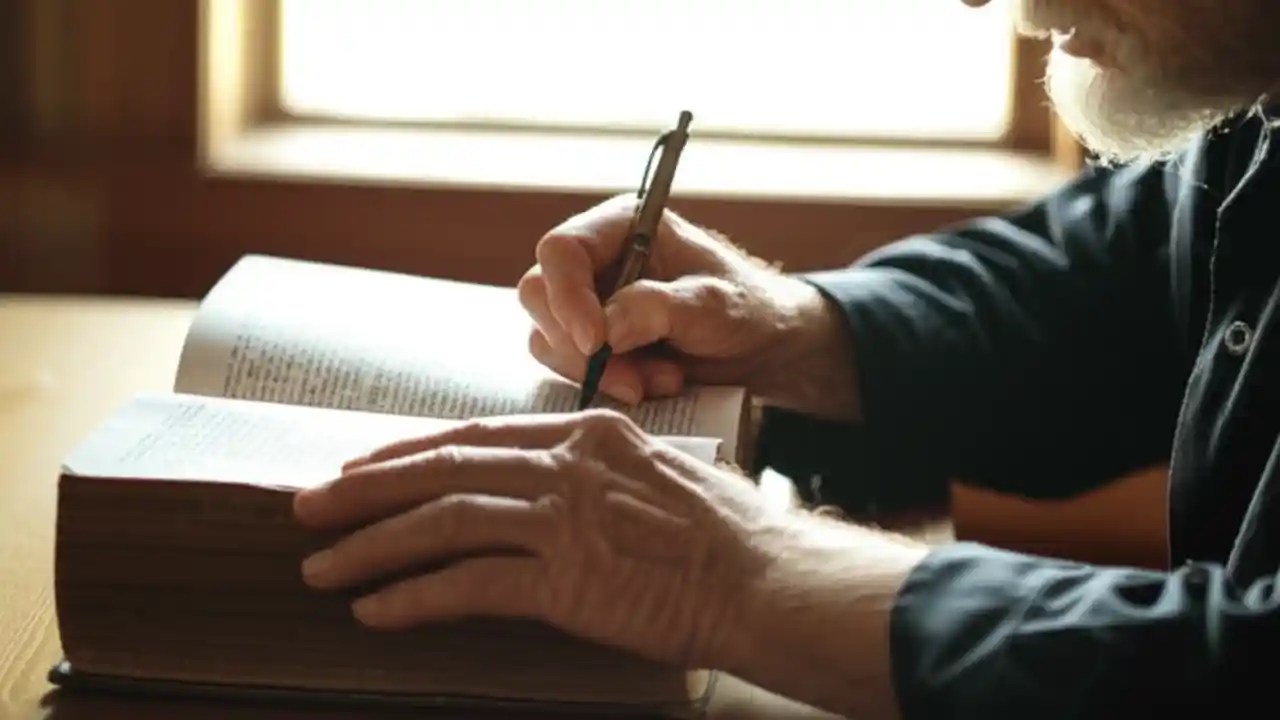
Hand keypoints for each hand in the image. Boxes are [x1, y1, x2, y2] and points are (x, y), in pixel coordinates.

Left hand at [293, 410, 927, 718]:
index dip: (410, 450)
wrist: (769, 579)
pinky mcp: (565, 579)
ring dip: (371, 544)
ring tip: (321, 566)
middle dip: (366, 487)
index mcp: (587, 433)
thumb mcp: (655, 480)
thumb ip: (593, 478)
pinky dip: (413, 597)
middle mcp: (566, 465)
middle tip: (309, 503)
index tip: (364, 462)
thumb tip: (543, 496)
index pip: (477, 433)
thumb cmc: (726, 538)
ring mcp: (563, 519)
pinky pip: (467, 585)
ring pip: (443, 521)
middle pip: (444, 467)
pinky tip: (375, 610)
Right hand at [518, 195, 860, 419]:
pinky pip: (567, 366)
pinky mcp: (587, 341)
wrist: (761, 347)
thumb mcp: (712, 305)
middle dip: (581, 347)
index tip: (595, 343)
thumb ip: (657, 309)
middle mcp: (594, 259)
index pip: (561, 250)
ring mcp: (586, 302)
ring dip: (600, 372)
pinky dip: (605, 384)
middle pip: (540, 296)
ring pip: (547, 338)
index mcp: (620, 226)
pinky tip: (653, 385)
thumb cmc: (745, 308)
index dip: (567, 297)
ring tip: (663, 380)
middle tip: (633, 380)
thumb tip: (602, 330)